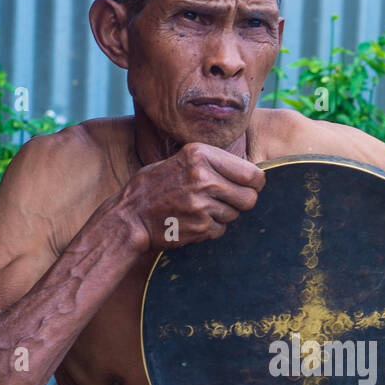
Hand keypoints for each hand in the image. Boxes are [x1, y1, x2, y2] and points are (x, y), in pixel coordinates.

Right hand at [125, 142, 264, 252]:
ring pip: (235, 215)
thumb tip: (249, 173)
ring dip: (223, 215)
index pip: (251, 173)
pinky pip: (221, 230)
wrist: (129, 217)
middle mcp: (203, 178)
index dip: (255, 183)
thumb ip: (211, 163)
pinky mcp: (199, 227)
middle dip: (242, 201)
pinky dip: (211, 228)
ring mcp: (202, 205)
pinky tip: (192, 220)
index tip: (249, 186)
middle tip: (228, 200)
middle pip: (249, 198)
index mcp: (200, 155)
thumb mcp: (178, 160)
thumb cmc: (153, 186)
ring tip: (200, 208)